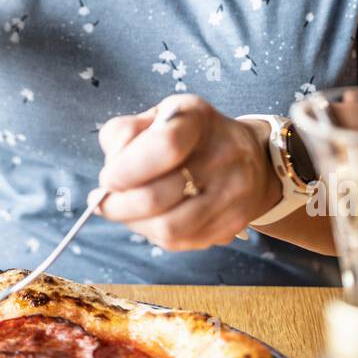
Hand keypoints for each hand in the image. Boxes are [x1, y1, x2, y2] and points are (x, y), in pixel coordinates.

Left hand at [87, 94, 282, 250]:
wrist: (252, 159)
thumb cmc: (190, 136)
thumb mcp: (156, 117)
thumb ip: (124, 133)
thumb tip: (112, 170)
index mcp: (197, 119)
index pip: (165, 145)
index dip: (127, 169)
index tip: (108, 179)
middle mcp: (223, 155)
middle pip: (157, 196)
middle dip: (118, 205)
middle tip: (105, 201)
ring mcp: (231, 194)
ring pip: (167, 227)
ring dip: (134, 223)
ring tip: (126, 210)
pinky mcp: (230, 224)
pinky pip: (179, 241)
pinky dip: (153, 233)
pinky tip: (150, 218)